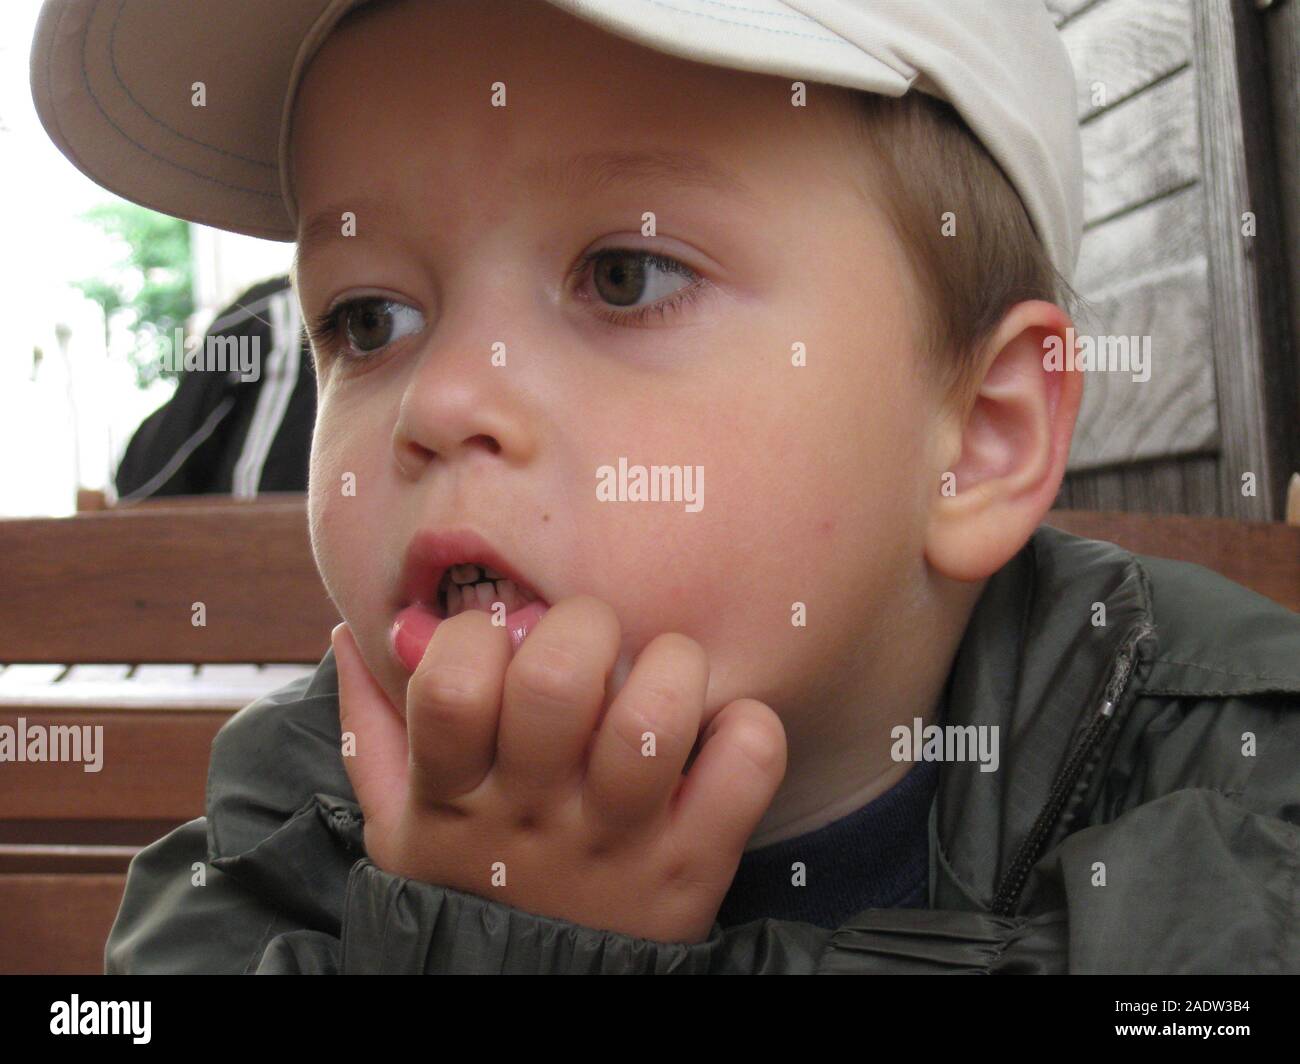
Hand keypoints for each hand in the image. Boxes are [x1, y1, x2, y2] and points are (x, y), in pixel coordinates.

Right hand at [331, 596, 786, 942]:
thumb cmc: (467, 892)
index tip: (500, 643)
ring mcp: (617, 843)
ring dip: (671, 668)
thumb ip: (372, 731)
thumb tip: (350, 634)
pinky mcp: (693, 867)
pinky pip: (745, 763)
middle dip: (583, 627)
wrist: (529, 1007)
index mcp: (453, 796)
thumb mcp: (399, 828)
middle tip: (595, 646)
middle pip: (559, 677)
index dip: (477, 634)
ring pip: (656, 712)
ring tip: (662, 683)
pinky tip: (718, 736)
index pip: (451, 680)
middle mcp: (534, 815)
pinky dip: (746, 730)